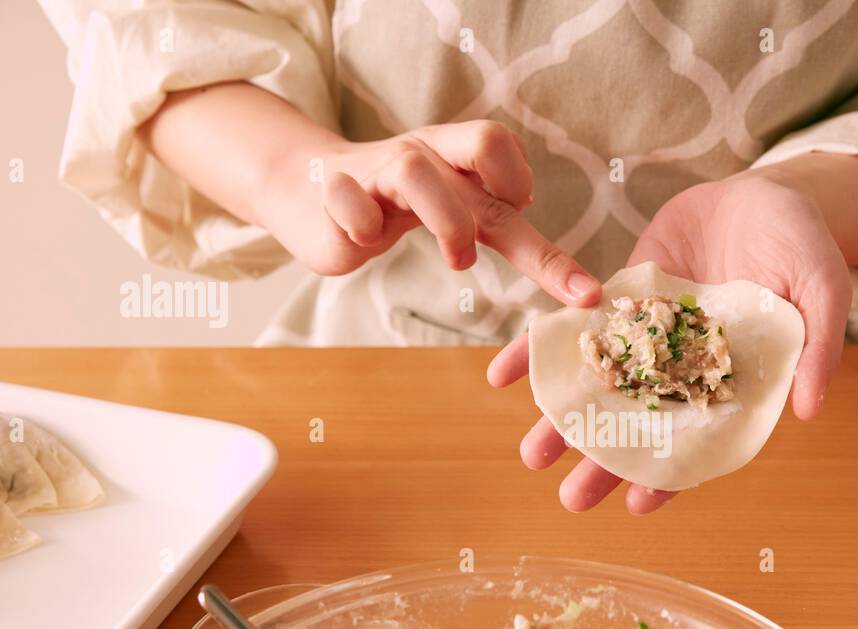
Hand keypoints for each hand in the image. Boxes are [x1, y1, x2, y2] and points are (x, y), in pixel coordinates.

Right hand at [262, 119, 600, 306]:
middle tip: (516, 234)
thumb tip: (549, 247)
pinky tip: (366, 240)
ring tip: (457, 259)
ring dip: (448, 224)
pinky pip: (352, 204)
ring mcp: (377, 170)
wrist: (308, 192)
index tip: (524, 212)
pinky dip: (364, 228)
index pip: (504, 147)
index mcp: (455, 154)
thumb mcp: (451, 209)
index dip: (522, 179)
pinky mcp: (335, 193)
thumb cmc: (393, 204)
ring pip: (416, 172)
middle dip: (508, 191)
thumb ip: (495, 222)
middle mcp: (423, 153)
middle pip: (482, 139)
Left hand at [488, 166, 851, 513]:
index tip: (640, 504)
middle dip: (605, 462)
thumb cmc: (804, 243)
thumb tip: (809, 410)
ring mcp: (648, 337)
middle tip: (570, 499)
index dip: (671, 474)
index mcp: (733, 382)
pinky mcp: (619, 302)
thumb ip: (819, 347)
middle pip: (640, 425)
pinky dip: (539, 350)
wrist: (763, 192)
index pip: (699, 442)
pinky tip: (500, 374)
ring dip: (566, 420)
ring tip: (533, 455)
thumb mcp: (824, 288)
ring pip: (602, 386)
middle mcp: (684, 369)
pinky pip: (576, 330)